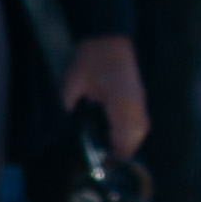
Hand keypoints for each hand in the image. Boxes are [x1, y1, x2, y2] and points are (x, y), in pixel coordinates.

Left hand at [63, 34, 149, 158]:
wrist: (107, 35)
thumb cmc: (90, 58)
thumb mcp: (72, 82)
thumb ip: (67, 106)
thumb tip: (61, 127)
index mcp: (121, 104)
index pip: (122, 140)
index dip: (111, 157)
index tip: (98, 166)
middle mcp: (135, 106)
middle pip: (134, 141)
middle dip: (119, 154)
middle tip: (100, 162)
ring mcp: (140, 101)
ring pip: (139, 133)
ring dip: (126, 144)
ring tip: (108, 151)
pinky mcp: (138, 97)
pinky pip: (139, 123)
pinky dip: (129, 132)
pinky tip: (115, 135)